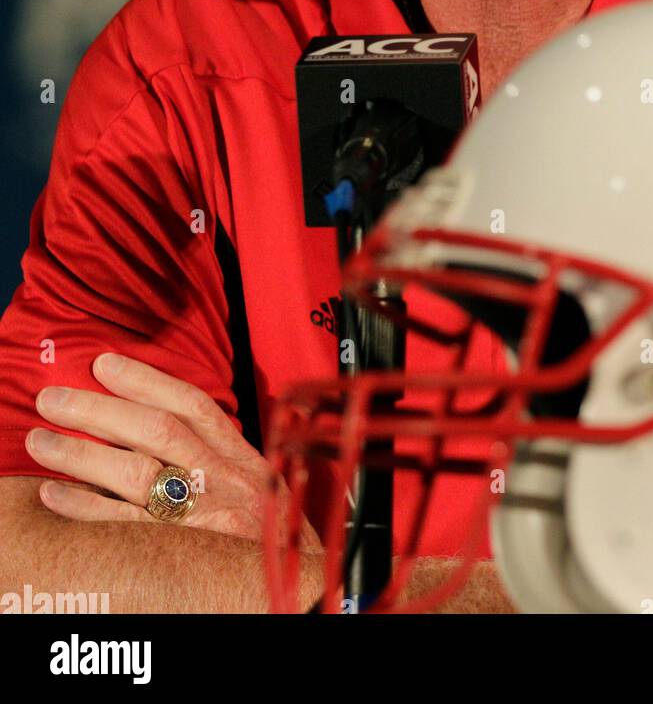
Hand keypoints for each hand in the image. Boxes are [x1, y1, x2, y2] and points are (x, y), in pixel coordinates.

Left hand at [25, 352, 320, 549]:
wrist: (308, 593)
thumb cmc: (278, 545)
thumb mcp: (265, 489)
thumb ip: (226, 460)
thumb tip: (175, 432)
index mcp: (244, 459)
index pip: (192, 404)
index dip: (145, 380)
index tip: (105, 364)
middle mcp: (225, 481)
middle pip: (155, 431)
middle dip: (99, 410)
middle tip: (54, 398)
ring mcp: (205, 517)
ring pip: (135, 472)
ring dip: (80, 453)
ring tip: (40, 440)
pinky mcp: (185, 554)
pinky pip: (125, 528)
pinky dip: (86, 509)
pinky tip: (54, 496)